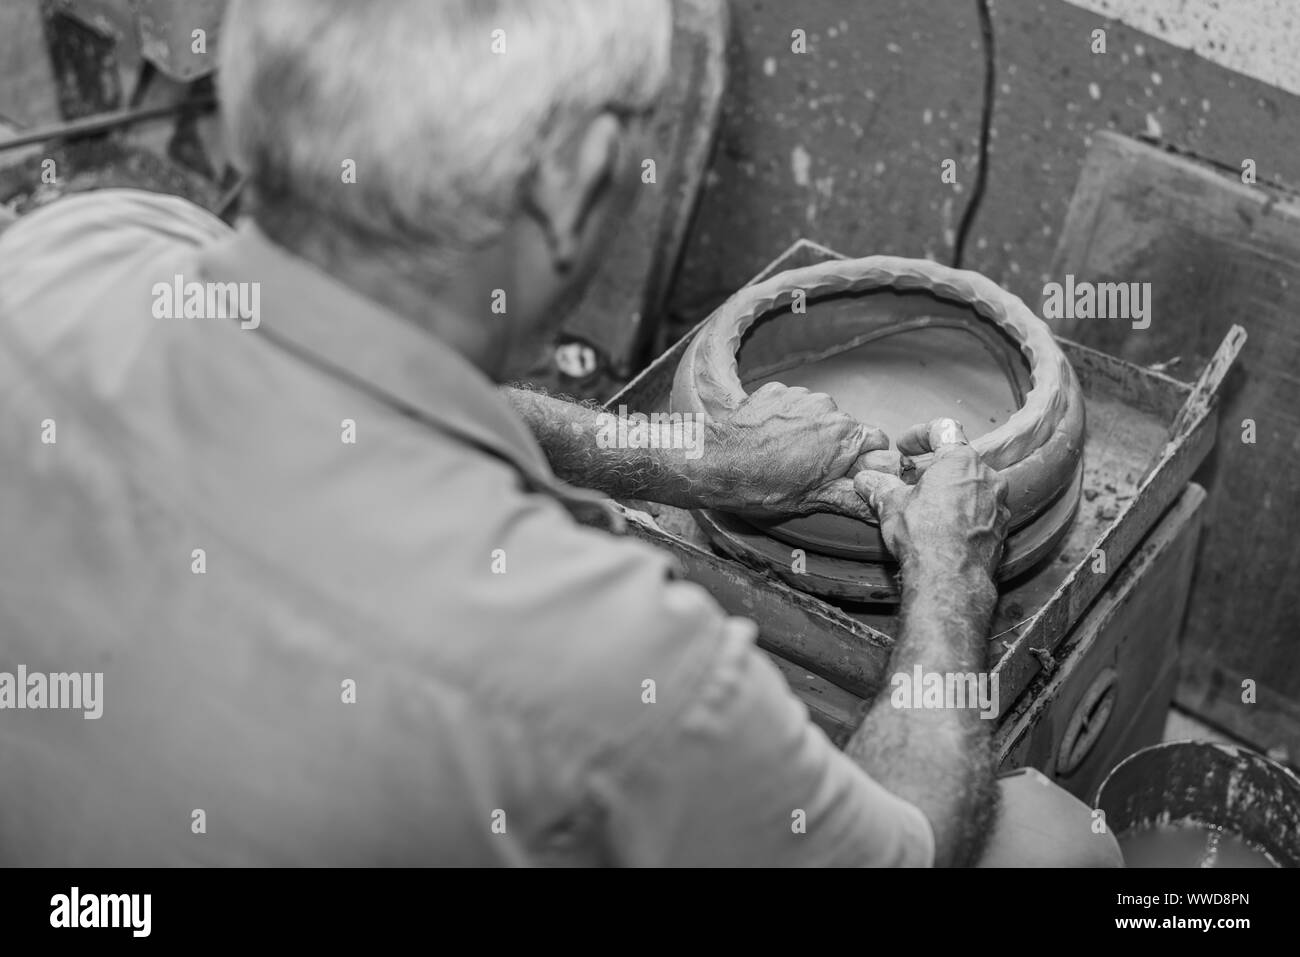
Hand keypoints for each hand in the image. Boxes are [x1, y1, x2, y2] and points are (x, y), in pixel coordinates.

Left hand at [699, 381, 888, 517]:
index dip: (866, 455)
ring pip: (817, 412)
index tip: (850, 467)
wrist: (717, 464)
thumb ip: (850, 498)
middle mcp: (828, 408)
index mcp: (845, 436)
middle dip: (832, 443)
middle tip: (808, 466)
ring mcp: (800, 395)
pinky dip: (784, 416)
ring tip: (784, 451)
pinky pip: (790, 402)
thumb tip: (874, 506)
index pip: (877, 439)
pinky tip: (768, 437)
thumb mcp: (812, 501)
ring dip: (807, 428)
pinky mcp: (776, 390)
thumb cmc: (763, 487)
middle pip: (845, 425)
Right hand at [853, 418, 1009, 577]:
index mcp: (960, 460)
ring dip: (950, 491)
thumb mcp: (891, 505)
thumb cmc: (925, 535)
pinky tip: (944, 529)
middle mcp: (987, 477)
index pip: (943, 429)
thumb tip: (865, 480)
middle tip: (911, 482)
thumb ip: (880, 486)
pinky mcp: (1001, 530)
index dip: (919, 434)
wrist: (951, 578)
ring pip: (972, 487)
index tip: (905, 445)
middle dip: (933, 469)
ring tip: (926, 509)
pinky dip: (963, 514)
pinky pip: (981, 512)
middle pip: (959, 461)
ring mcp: (998, 504)